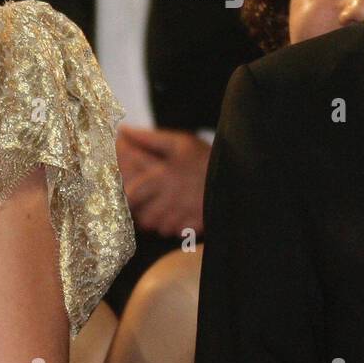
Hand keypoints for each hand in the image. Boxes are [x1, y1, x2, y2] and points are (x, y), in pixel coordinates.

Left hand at [116, 125, 209, 239]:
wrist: (240, 176)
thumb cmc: (206, 157)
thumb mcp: (180, 142)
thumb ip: (149, 138)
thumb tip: (124, 130)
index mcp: (163, 176)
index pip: (132, 192)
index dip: (125, 192)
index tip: (126, 187)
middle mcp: (171, 198)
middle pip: (142, 214)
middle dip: (138, 210)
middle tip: (138, 201)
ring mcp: (183, 215)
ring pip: (155, 226)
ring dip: (152, 218)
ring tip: (156, 206)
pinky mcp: (194, 226)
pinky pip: (171, 232)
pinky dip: (168, 226)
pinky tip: (172, 214)